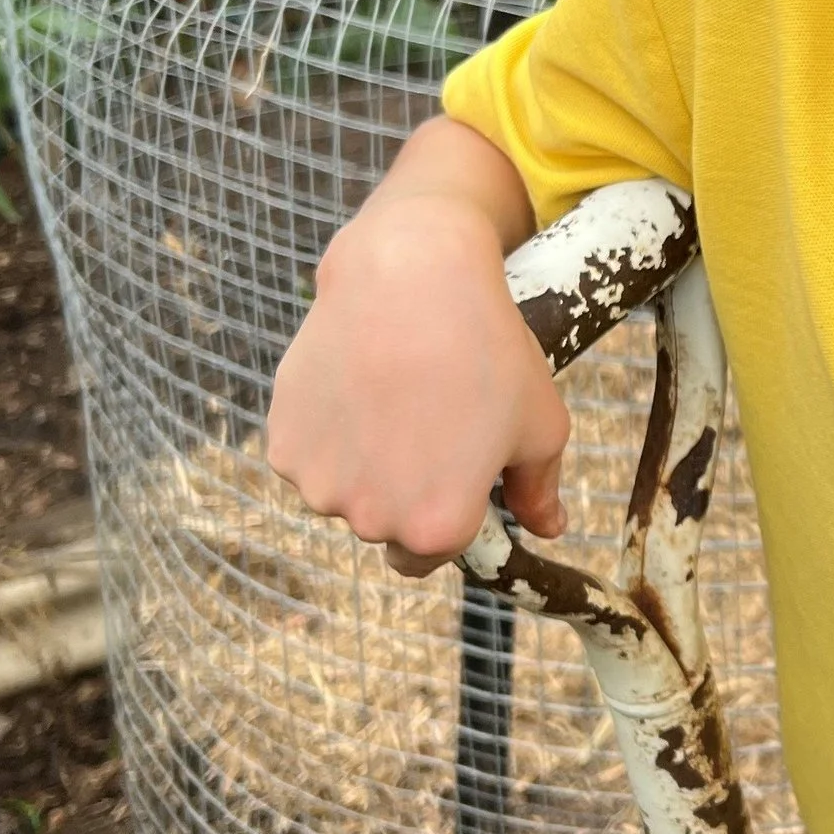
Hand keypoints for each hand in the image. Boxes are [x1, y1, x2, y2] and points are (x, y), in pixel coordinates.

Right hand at [266, 121, 568, 575]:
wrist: (412, 277)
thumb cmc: (488, 351)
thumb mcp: (540, 425)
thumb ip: (539, 490)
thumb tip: (550, 527)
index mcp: (435, 528)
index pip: (429, 557)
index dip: (442, 517)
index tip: (450, 475)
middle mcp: (370, 518)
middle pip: (382, 525)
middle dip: (401, 489)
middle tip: (424, 422)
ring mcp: (318, 481)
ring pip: (340, 489)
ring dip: (359, 462)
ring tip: (390, 397)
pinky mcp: (283, 440)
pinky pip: (308, 453)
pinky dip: (327, 430)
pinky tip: (356, 385)